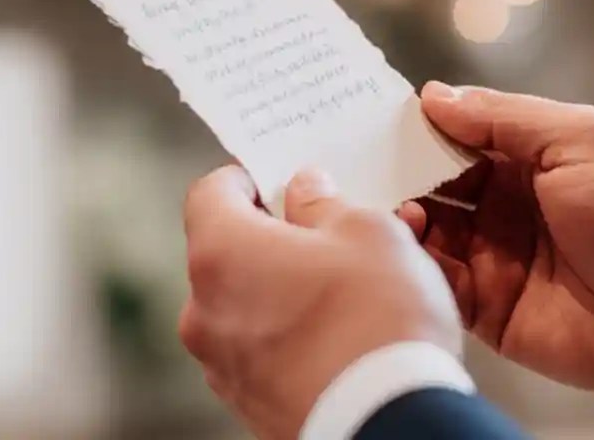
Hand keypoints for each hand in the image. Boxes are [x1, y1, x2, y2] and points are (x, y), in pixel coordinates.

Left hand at [178, 166, 462, 439]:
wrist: (389, 424)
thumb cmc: (378, 320)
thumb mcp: (368, 232)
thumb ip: (326, 203)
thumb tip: (305, 191)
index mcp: (221, 253)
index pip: (210, 192)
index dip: (248, 178)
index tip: (282, 179)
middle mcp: (205, 311)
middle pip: (230, 252)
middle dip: (278, 238)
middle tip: (333, 234)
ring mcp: (223, 365)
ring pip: (249, 305)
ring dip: (288, 289)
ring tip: (352, 288)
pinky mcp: (249, 404)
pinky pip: (264, 350)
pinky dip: (294, 335)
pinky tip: (346, 335)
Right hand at [399, 83, 593, 395]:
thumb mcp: (579, 143)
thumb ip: (506, 119)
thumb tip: (434, 96)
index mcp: (524, 159)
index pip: (455, 134)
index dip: (416, 125)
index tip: (368, 115)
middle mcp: (499, 203)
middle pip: (429, 180)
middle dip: (393, 170)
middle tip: (356, 162)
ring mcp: (488, 253)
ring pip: (423, 227)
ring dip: (399, 213)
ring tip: (390, 205)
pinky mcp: (482, 303)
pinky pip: (434, 277)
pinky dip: (412, 260)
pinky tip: (405, 241)